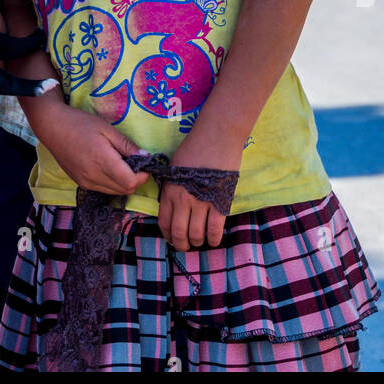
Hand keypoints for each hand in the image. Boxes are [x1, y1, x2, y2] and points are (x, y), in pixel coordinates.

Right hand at [39, 106, 151, 196]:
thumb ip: (127, 145)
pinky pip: (103, 189)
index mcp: (102, 162)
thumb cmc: (80, 123)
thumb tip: (146, 157)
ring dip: (124, 182)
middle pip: (125, 190)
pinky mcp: (81, 184)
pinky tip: (108, 167)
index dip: (142, 175)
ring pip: (115, 192)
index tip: (144, 162)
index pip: (130, 182)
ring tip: (121, 163)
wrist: (53, 127)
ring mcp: (86, 183)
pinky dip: (112, 183)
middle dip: (135, 179)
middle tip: (134, 161)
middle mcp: (94, 177)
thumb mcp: (107, 129)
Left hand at [158, 128, 243, 251]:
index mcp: (169, 190)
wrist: (216, 137)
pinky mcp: (219, 202)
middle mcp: (182, 200)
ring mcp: (201, 202)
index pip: (163, 221)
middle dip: (181, 244)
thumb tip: (171, 204)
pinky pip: (215, 229)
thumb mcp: (174, 167)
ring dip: (197, 242)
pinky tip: (214, 239)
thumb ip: (171, 186)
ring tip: (200, 241)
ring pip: (196, 234)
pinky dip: (214, 239)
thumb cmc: (194, 148)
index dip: (167, 235)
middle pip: (179, 232)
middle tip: (186, 246)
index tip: (172, 238)